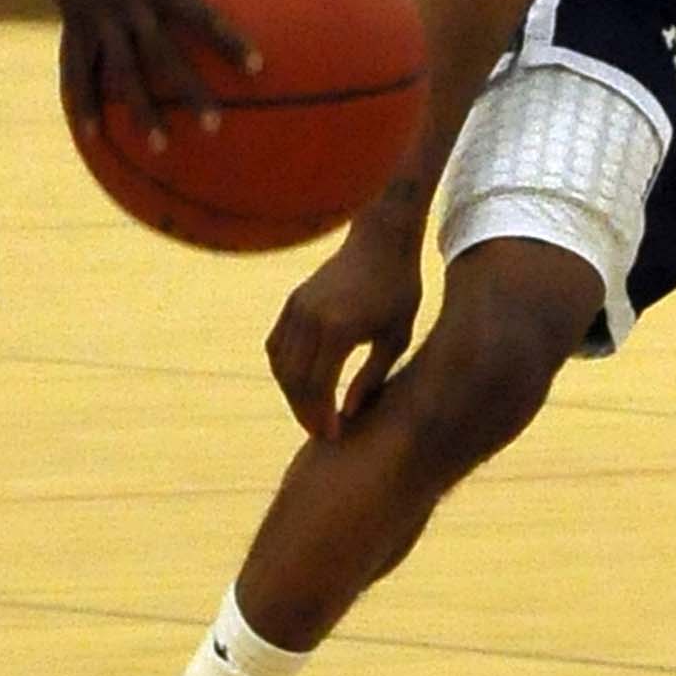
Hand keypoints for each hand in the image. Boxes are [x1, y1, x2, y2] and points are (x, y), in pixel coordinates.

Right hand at [30, 0, 268, 142]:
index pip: (199, 16)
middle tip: (214, 127)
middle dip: (189, 93)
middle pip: (162, 57)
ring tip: (160, 148)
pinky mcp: (72, 16)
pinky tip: (93, 134)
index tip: (256, 68)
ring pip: (121, 72)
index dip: (227, 42)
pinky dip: (85, 100)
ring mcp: (97, 12)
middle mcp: (128, 0)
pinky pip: (78, 66)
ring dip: (140, 112)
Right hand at [268, 207, 423, 440]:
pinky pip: (276, 345)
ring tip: (311, 412)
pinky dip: (284, 370)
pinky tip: (300, 385)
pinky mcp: (292, 301)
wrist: (381, 239)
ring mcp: (296, 307)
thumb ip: (372, 377)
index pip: (319, 386)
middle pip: (295, 379)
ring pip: (280, 364)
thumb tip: (348, 412)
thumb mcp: (395, 337)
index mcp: (339, 328)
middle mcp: (311, 317)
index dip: (322, 415)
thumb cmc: (398, 289)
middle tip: (320, 432)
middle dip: (305, 411)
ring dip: (292, 393)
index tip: (333, 435)